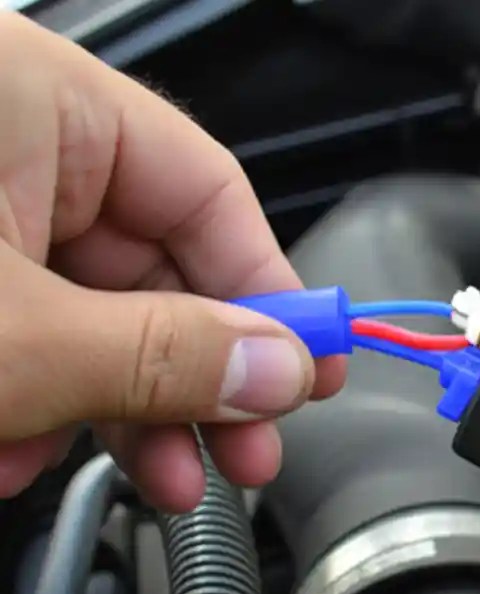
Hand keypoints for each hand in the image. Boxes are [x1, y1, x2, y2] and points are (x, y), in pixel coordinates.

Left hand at [0, 12, 343, 509]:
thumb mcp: (15, 336)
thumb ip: (163, 356)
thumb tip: (281, 370)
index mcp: (31, 96)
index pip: (206, 187)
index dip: (271, 292)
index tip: (312, 369)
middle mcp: (2, 136)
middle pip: (153, 263)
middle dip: (195, 377)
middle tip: (243, 449)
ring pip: (85, 308)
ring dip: (118, 407)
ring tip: (150, 475)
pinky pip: (21, 322)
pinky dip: (36, 394)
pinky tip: (24, 448)